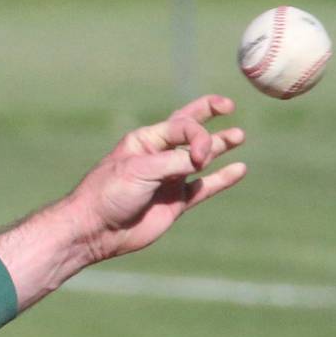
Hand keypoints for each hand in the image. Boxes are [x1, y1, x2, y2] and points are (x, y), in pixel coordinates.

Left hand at [0, 95, 246, 309]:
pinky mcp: (175, 203)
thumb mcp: (142, 170)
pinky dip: (222, 179)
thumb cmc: (110, 193)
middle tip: (228, 106)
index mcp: (146, 141)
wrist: (96, 230)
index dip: (199, 136)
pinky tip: (239, 169)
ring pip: (201, 159)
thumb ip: (176, 161)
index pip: (183, 126)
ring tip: (239, 136)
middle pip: (189, 130)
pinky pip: (204, 188)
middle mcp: (159, 157)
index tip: (199, 157)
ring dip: (219, 146)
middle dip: (208, 116)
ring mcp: (168, 179)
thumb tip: (207, 157)